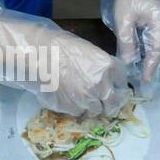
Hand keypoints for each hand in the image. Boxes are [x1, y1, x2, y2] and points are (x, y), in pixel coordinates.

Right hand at [0, 1, 130, 116]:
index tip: (117, 88)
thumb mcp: (86, 51)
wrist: (35, 56)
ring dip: (91, 106)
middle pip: (114, 104)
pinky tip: (66, 96)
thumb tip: (105, 79)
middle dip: (111, 104)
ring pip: (95, 111)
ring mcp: (86, 100)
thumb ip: (100, 66)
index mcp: (108, 67)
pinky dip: (75, 108)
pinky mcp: (70, 109)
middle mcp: (102, 86)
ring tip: (80, 96)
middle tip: (106, 103)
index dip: (119, 86)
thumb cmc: (58, 46)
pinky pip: (78, 112)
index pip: (123, 82)